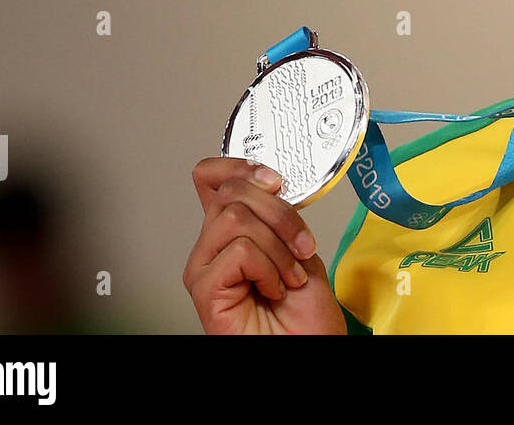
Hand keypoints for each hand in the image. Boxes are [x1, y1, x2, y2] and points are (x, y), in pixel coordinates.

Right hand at [183, 157, 347, 333]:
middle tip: (300, 246)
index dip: (240, 166)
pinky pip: (239, 250)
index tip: (276, 181)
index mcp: (233, 231)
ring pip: (236, 218)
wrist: (309, 348)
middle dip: (280, 213)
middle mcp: (212, 246)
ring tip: (288, 275)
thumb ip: (279, 213)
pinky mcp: (204, 289)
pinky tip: (272, 290)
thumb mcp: (298, 247)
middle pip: (230, 190)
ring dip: (278, 248)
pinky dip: (269, 269)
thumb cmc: (305, 315)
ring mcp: (204, 267)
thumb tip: (271, 182)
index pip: (212, 177)